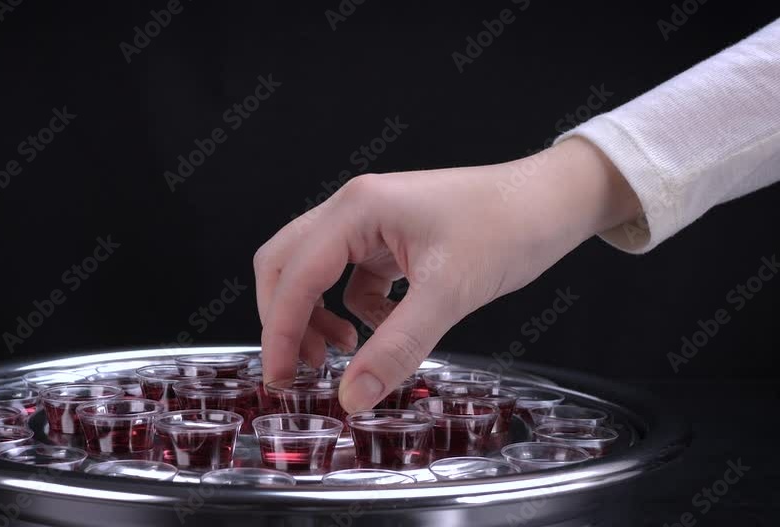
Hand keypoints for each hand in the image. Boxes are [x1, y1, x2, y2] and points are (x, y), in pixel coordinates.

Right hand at [254, 137, 638, 413]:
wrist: (554, 201)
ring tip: (339, 354)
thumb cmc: (508, 225)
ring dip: (315, 316)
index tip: (279, 378)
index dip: (280, 331)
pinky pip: (352, 279)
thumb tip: (353, 396)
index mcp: (357, 209)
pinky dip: (355, 310)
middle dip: (286, 320)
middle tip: (295, 371)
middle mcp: (354, 209)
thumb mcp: (449, 293)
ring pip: (314, 272)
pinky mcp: (391, 239)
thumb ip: (396, 347)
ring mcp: (372, 222)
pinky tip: (382, 329)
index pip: (294, 274)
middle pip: (286, 265)